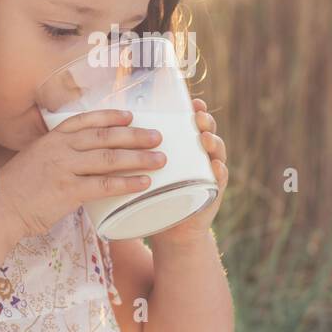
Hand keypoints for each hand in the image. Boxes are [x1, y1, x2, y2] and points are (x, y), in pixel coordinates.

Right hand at [0, 108, 166, 237]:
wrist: (0, 208)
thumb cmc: (17, 188)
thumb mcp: (35, 159)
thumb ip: (58, 154)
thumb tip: (83, 157)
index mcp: (52, 138)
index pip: (86, 120)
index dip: (111, 117)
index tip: (131, 116)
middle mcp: (61, 148)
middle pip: (105, 136)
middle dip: (135, 136)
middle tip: (157, 137)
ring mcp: (65, 168)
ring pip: (110, 158)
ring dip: (139, 158)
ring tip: (160, 159)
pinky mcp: (69, 191)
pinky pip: (105, 185)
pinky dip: (127, 183)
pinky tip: (144, 183)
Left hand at [147, 97, 227, 245]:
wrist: (170, 229)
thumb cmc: (156, 195)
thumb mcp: (148, 169)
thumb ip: (138, 151)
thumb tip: (111, 127)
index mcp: (187, 148)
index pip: (194, 124)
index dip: (197, 111)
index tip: (192, 102)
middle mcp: (201, 158)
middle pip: (208, 134)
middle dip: (206, 123)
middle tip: (197, 118)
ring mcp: (209, 175)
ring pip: (217, 154)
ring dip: (214, 144)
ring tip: (205, 139)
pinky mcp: (212, 194)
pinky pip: (219, 182)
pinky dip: (220, 173)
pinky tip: (216, 167)